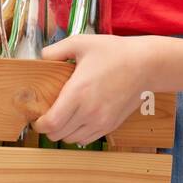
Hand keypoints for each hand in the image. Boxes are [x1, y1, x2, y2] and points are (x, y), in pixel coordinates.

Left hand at [32, 34, 160, 145]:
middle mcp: (89, 111)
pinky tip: (78, 121)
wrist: (145, 65)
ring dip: (63, 132)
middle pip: (58, 134)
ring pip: (71, 140)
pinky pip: (87, 140)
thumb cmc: (114, 52)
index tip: (36, 117)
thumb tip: (41, 57)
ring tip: (62, 118)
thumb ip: (56, 50)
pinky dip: (78, 135)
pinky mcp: (111, 125)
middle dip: (48, 128)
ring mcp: (101, 121)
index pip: (51, 123)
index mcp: (78, 92)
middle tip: (46, 117)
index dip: (39, 124)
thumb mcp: (82, 43)